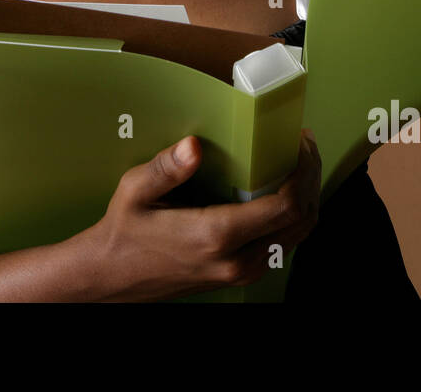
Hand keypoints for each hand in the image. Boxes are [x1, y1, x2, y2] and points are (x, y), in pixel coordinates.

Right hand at [85, 129, 321, 301]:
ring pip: (296, 237)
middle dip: (310, 179)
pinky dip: (292, 219)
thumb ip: (166, 168)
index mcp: (215, 236)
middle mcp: (235, 260)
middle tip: (303, 147)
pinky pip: (281, 247)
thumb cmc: (123, 232)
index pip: (285, 206)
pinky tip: (281, 193)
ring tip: (296, 165)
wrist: (110, 277)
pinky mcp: (238, 276)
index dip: (302, 171)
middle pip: (301, 220)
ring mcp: (240, 272)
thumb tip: (193, 146)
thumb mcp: (135, 191)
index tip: (299, 142)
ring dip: (305, 199)